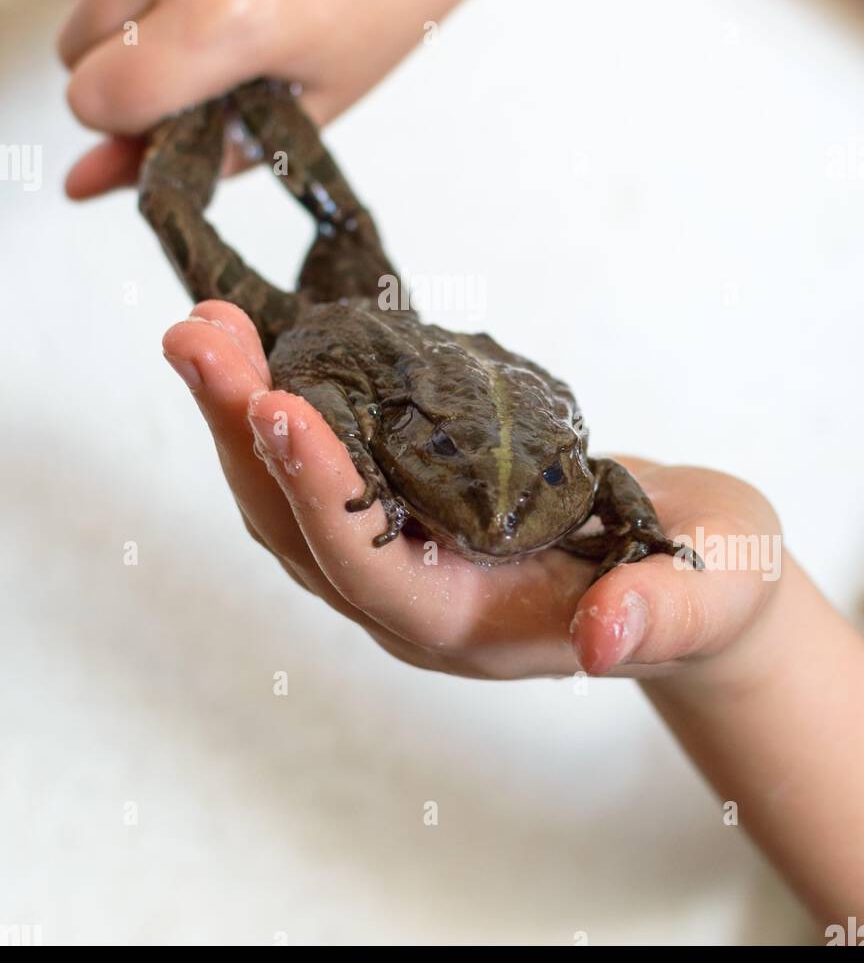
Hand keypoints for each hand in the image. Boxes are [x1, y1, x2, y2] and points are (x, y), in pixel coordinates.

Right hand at [58, 0, 480, 198]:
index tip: (178, 104)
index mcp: (226, 10)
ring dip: (130, 3)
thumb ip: (194, 150)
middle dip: (129, 63)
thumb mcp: (306, 99)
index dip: (133, 119)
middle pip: (75, 44)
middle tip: (216, 47)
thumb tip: (89, 183)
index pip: (96, 100)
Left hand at [162, 300, 781, 681]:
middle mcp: (408, 597)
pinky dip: (276, 404)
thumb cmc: (705, 577)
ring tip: (205, 324)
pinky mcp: (398, 509)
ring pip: (285, 495)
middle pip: (295, 527)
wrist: (685, 568)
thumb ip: (667, 614)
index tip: (277, 407)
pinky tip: (257, 341)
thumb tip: (605, 639)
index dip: (320, 494)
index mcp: (470, 625)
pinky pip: (316, 463)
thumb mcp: (712, 590)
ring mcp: (394, 555)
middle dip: (242, 431)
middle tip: (198, 335)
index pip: (371, 567)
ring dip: (237, 411)